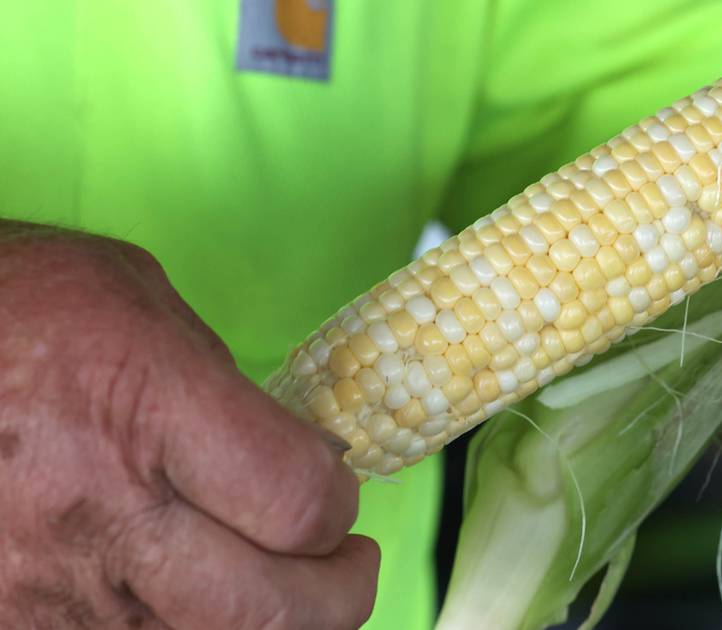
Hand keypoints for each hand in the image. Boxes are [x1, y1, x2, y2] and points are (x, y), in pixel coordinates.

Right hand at [0, 223, 376, 628]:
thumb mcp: (132, 296)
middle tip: (345, 569)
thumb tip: (305, 450)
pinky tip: (187, 602)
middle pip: (274, 613)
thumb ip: (226, 384)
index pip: (299, 501)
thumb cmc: (7, 306)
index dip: (340, 503)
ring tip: (275, 590)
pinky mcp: (13, 628)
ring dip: (266, 626)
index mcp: (144, 410)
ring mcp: (50, 597)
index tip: (337, 490)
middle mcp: (101, 520)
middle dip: (338, 596)